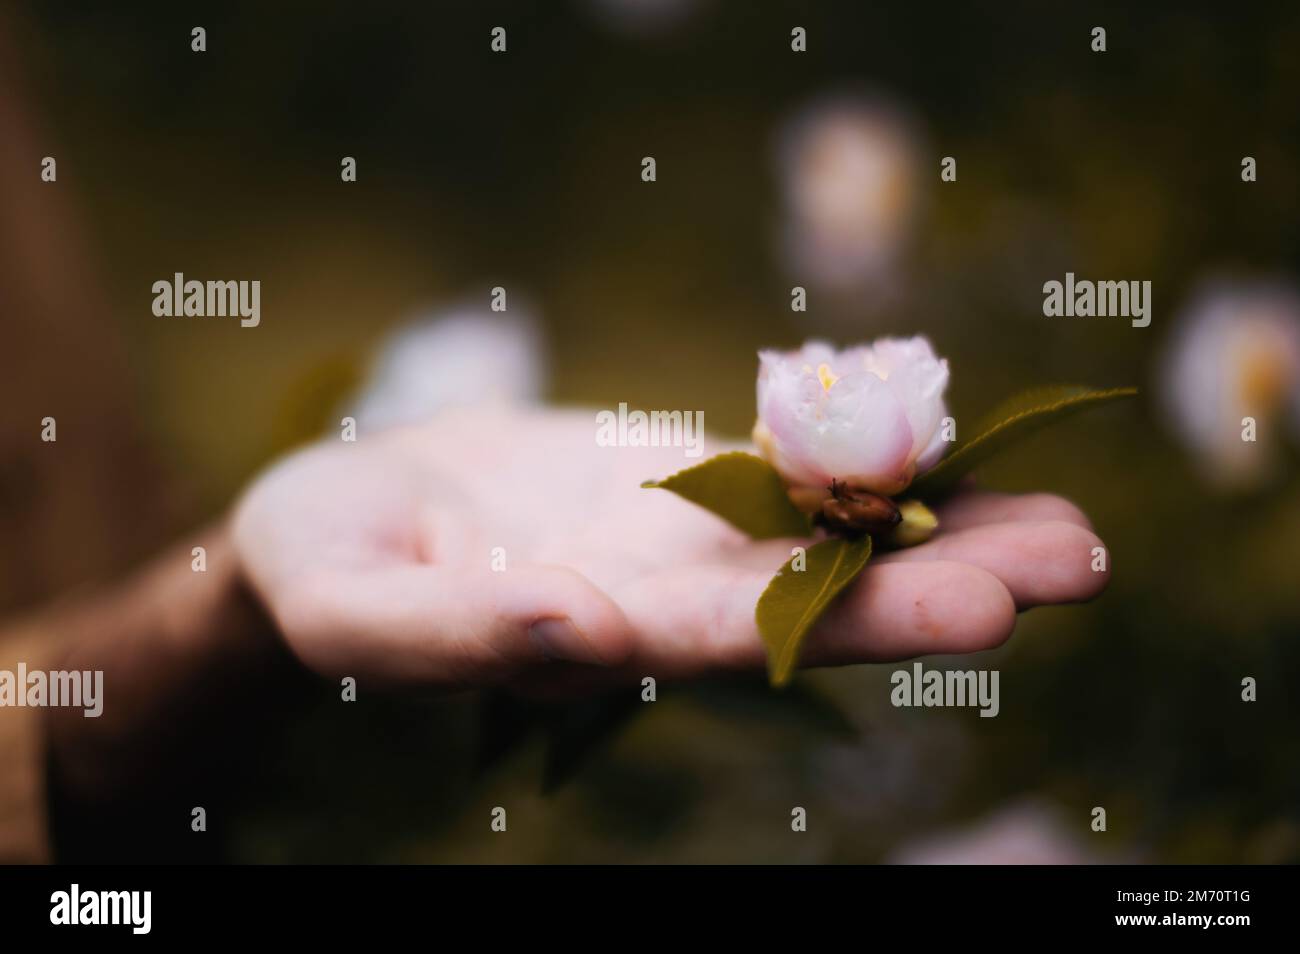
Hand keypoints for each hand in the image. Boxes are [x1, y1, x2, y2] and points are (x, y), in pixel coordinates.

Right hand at [232, 407, 1108, 694]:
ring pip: (815, 527)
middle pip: (818, 590)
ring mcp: (669, 535)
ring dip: (933, 518)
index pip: (749, 636)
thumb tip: (576, 635)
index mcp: (603, 639)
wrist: (338, 523)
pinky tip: (938, 436)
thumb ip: (457, 639)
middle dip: (943, 575)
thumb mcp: (357, 616)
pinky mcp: (662, 478)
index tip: (984, 608)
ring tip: (1060, 520)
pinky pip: (770, 460)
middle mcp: (660, 596)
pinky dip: (852, 447)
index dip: (860, 619)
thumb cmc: (323, 579)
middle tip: (1080, 561)